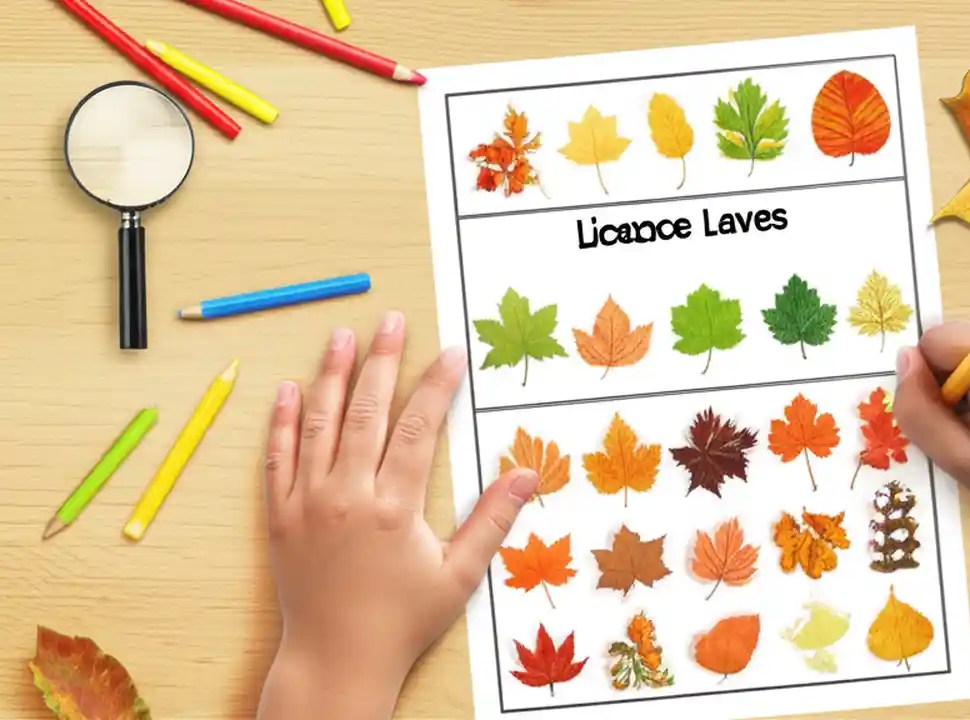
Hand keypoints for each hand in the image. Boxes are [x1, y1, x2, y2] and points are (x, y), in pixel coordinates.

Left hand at [257, 312, 538, 719]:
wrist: (336, 660)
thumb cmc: (402, 621)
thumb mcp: (459, 575)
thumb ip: (492, 521)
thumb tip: (527, 475)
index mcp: (395, 507)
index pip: (419, 428)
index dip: (437, 385)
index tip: (450, 353)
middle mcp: (348, 495)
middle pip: (366, 412)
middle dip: (383, 361)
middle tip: (392, 321)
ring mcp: (308, 503)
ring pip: (318, 424)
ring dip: (330, 376)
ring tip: (341, 337)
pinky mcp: (280, 518)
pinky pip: (277, 459)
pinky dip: (282, 422)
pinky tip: (288, 390)